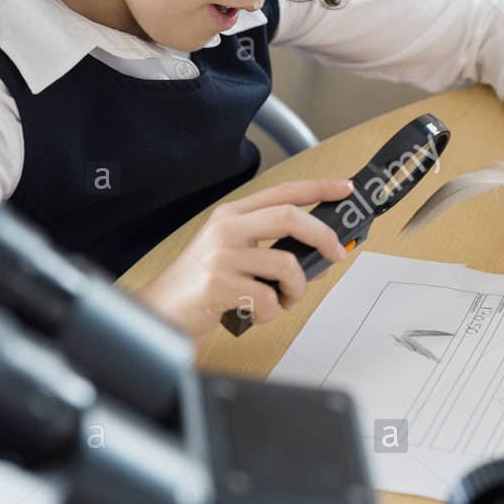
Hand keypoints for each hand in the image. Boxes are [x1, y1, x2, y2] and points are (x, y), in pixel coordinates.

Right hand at [133, 178, 354, 343]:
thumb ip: (274, 254)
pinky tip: (255, 313)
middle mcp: (226, 228)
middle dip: (323, 235)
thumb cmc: (199, 288)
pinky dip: (270, 312)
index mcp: (231, 215)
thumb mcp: (236, 260)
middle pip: (290, 216)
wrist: (159, 314)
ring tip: (282, 301)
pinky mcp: (219, 283)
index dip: (318, 188)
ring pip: (286, 263)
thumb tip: (321, 257)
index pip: (283, 192)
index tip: (344, 188)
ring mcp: (222, 255)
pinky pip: (268, 297)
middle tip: (336, 254)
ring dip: (295, 289)